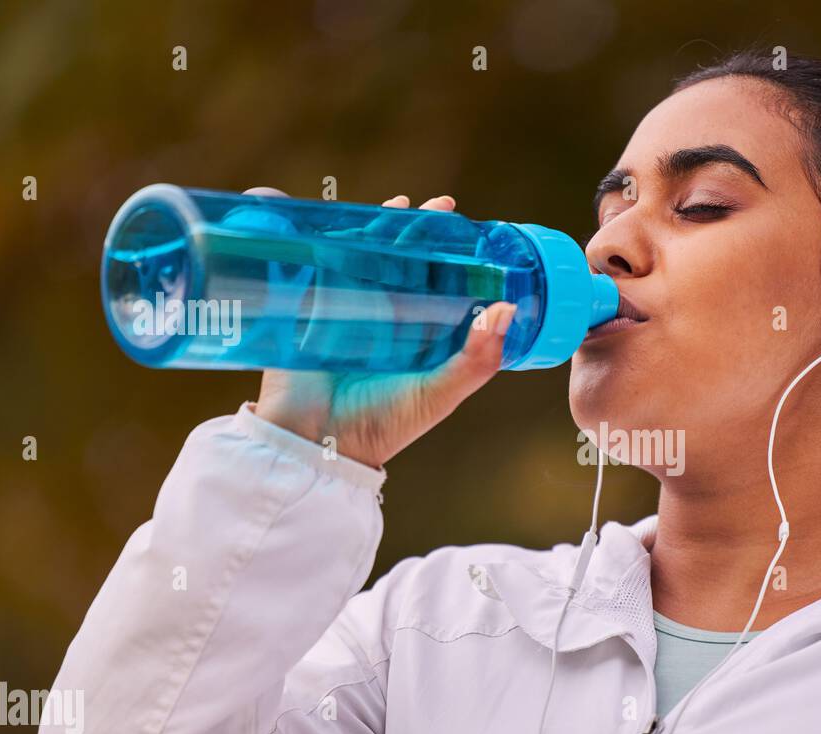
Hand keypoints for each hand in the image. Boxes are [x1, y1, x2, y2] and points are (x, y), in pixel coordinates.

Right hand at [246, 190, 515, 468]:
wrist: (315, 441)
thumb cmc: (384, 424)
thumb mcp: (440, 394)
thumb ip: (476, 359)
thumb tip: (508, 309)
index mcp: (423, 338)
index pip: (445, 289)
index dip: (459, 261)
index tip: (477, 235)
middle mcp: (390, 320)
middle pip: (408, 264)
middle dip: (423, 234)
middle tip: (441, 208)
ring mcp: (351, 310)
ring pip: (369, 258)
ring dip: (382, 228)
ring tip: (401, 205)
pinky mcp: (313, 305)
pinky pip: (324, 263)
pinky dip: (332, 238)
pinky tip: (342, 218)